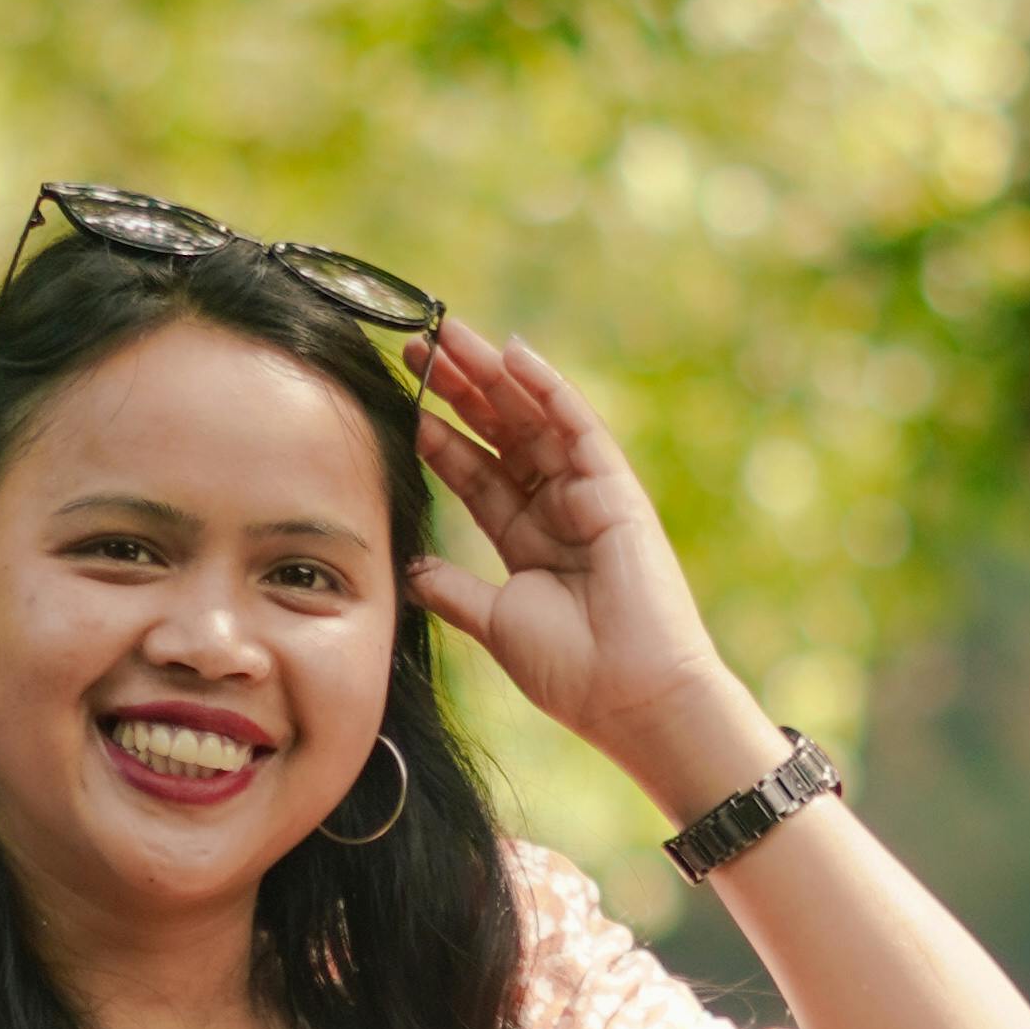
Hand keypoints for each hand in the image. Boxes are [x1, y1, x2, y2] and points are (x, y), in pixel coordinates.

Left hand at [411, 325, 781, 814]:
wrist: (629, 695)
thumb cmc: (569, 670)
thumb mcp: (493, 621)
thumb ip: (452, 589)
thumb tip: (408, 569)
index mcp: (526, 539)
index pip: (475, 473)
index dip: (439, 434)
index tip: (400, 399)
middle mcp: (556, 508)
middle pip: (500, 434)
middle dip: (459, 390)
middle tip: (416, 345)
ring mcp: (587, 494)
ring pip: (532, 420)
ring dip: (492, 376)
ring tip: (449, 334)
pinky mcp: (615, 489)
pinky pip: (579, 426)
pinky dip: (548, 389)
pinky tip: (513, 354)